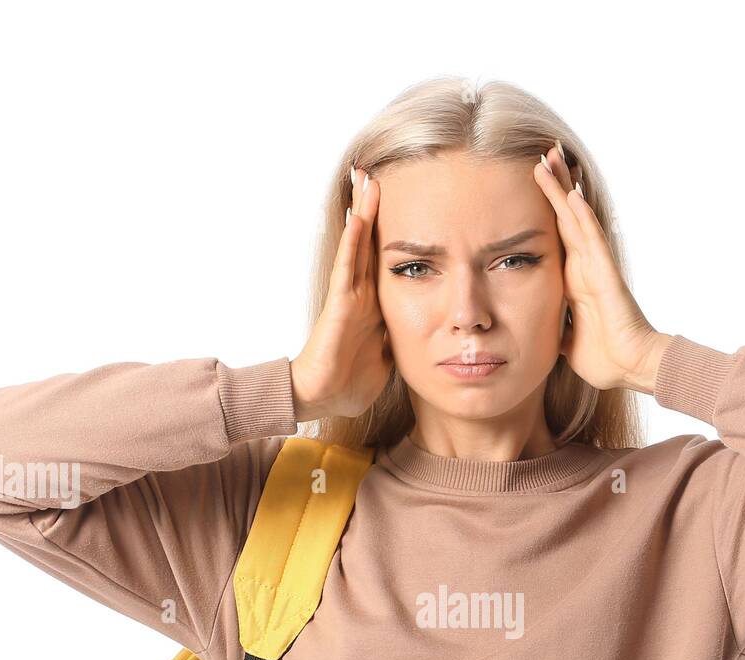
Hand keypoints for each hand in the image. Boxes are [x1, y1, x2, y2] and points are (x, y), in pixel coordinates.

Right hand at [289, 165, 391, 420]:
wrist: (322, 400)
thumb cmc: (349, 384)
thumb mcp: (386, 359)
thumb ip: (399, 342)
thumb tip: (422, 338)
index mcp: (374, 308)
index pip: (387, 263)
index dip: (394, 235)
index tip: (405, 206)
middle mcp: (361, 296)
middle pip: (370, 244)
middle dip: (372, 210)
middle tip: (376, 174)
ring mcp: (349, 298)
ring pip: (357, 247)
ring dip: (361, 213)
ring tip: (365, 180)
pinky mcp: (339, 308)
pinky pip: (347, 270)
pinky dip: (352, 244)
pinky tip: (356, 219)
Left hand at [533, 143, 669, 392]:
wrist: (628, 368)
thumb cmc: (603, 358)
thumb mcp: (563, 340)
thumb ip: (551, 326)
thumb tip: (532, 327)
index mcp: (572, 279)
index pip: (555, 235)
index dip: (545, 208)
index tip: (531, 183)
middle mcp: (583, 266)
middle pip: (566, 216)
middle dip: (555, 185)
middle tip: (542, 152)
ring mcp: (595, 267)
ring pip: (577, 220)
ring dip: (563, 189)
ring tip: (551, 157)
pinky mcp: (606, 275)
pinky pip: (592, 241)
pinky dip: (581, 218)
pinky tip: (570, 195)